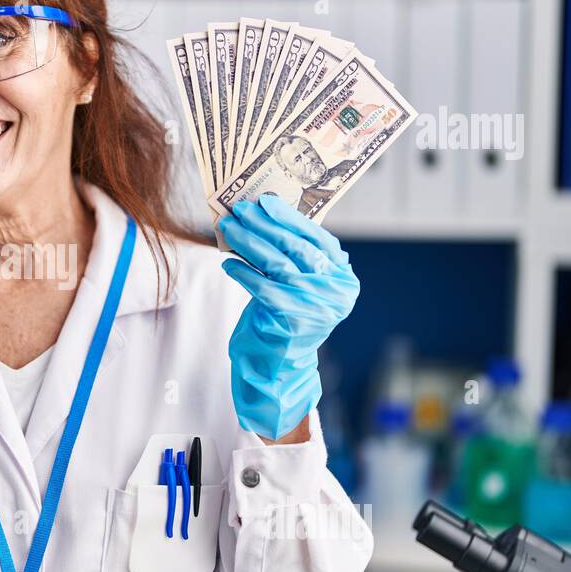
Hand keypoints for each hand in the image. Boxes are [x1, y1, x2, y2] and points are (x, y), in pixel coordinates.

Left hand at [217, 194, 358, 440]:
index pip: (318, 239)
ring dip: (248, 242)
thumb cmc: (287, 320)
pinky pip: (262, 288)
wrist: (280, 368)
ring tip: (227, 229)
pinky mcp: (291, 321)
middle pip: (296, 248)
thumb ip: (295, 258)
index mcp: (343, 279)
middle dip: (264, 225)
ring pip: (277, 264)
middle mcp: (335, 292)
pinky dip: (243, 272)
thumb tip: (265, 216)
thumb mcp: (301, 286)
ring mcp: (315, 307)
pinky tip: (227, 262)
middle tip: (239, 210)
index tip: (265, 202)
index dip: (290, 218)